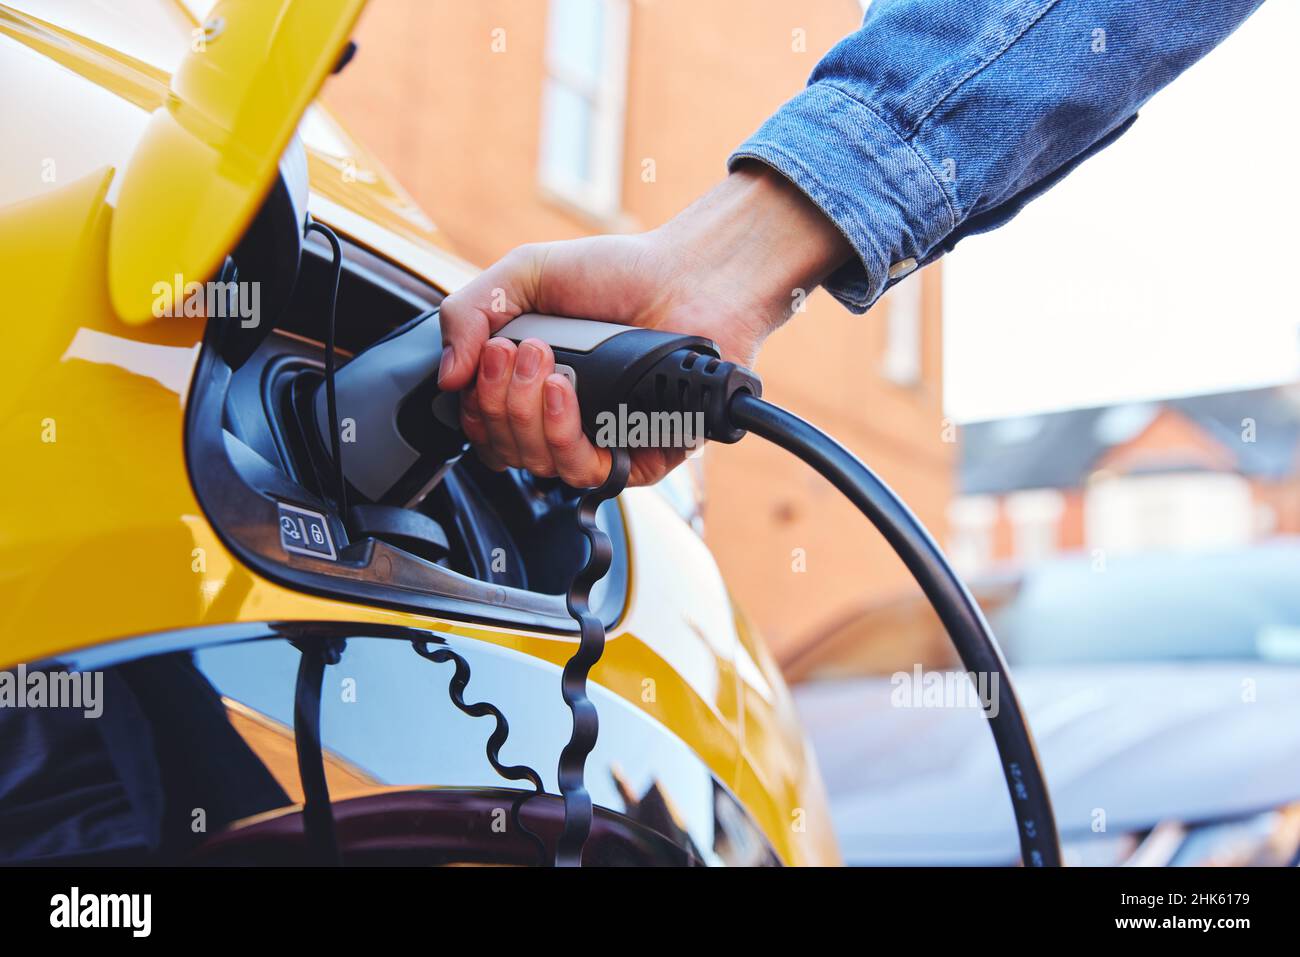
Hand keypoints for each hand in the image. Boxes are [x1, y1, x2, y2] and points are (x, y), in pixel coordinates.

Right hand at [436, 163, 850, 486]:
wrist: (689, 275)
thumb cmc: (617, 274)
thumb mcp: (525, 275)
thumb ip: (469, 313)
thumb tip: (447, 378)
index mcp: (530, 388)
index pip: (481, 429)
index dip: (473, 405)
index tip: (485, 356)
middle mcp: (561, 421)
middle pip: (502, 452)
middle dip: (499, 401)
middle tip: (521, 349)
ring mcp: (599, 440)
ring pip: (538, 466)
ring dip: (528, 414)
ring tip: (547, 363)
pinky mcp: (639, 455)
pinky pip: (588, 474)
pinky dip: (564, 434)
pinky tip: (567, 392)